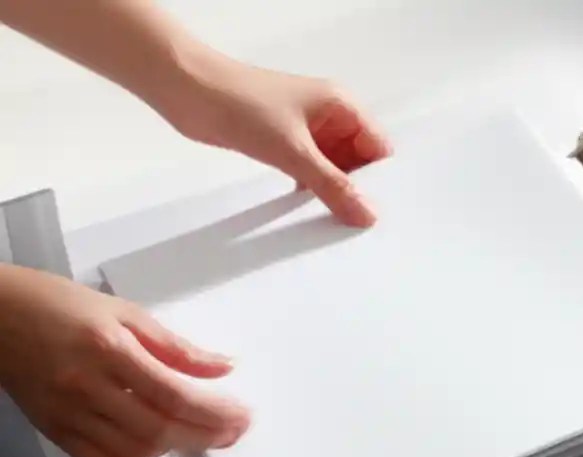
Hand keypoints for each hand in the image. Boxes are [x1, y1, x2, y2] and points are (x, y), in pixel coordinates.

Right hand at [0, 265, 249, 456]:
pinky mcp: (53, 431)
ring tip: (201, 435)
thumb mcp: (123, 312)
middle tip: (233, 431)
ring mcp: (67, 413)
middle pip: (158, 428)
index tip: (241, 416)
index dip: (213, 411)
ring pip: (132, 451)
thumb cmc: (54, 305)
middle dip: (205, 435)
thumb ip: (175, 346)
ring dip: (174, 449)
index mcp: (107, 348)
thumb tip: (222, 367)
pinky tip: (153, 448)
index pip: (173, 393)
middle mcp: (86, 385)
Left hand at [158, 53, 392, 226]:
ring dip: (331, 190)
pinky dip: (310, 187)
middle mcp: (329, 115)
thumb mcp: (294, 151)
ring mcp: (305, 129)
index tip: (375, 210)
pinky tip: (306, 209)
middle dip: (355, 187)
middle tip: (355, 222)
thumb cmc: (241, 103)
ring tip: (332, 220)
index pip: (378, 147)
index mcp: (342, 105)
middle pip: (358, 160)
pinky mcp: (283, 141)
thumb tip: (366, 214)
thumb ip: (333, 186)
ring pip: (333, 167)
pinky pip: (309, 169)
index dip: (379, 178)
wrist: (187, 91)